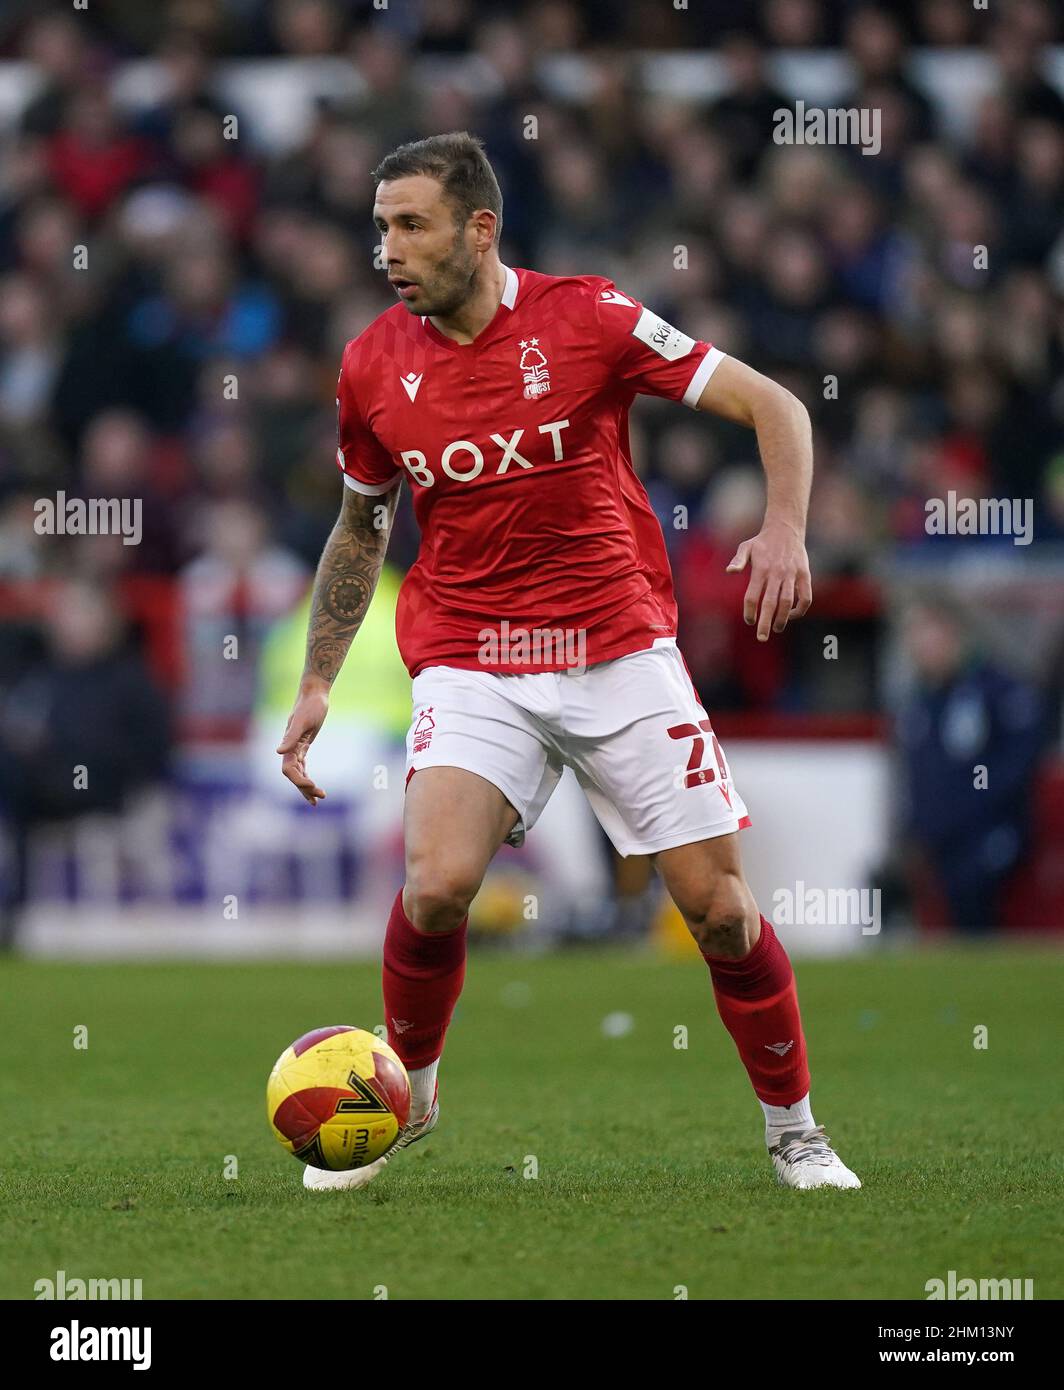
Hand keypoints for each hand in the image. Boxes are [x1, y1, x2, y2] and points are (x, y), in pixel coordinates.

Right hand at [277, 683, 329, 803]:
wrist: (314, 694)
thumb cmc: (310, 705)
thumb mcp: (302, 721)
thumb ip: (291, 737)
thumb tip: (277, 752)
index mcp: (288, 745)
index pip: (289, 770)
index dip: (299, 780)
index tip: (313, 786)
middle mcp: (289, 749)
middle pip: (293, 775)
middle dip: (304, 788)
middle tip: (320, 797)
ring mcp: (296, 748)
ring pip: (298, 773)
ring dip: (306, 786)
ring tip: (318, 799)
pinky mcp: (303, 746)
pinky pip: (302, 766)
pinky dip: (306, 776)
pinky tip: (312, 786)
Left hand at [726, 519, 812, 640]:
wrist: (786, 528)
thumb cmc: (762, 541)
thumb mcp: (746, 547)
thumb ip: (738, 560)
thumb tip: (729, 571)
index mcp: (761, 569)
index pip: (753, 595)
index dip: (750, 611)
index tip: (749, 621)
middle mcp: (777, 573)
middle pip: (770, 602)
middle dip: (765, 622)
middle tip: (761, 637)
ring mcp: (792, 574)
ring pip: (788, 601)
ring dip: (783, 618)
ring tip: (777, 628)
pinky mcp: (805, 574)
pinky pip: (806, 596)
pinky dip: (800, 609)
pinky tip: (792, 615)